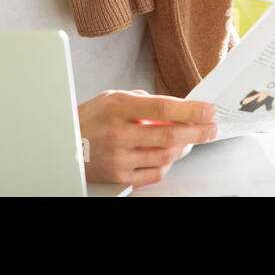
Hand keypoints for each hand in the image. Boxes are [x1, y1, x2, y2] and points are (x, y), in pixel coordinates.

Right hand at [77, 89, 218, 187]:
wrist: (62, 144)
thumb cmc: (90, 118)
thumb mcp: (113, 98)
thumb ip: (144, 101)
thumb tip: (176, 108)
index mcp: (118, 107)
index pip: (163, 108)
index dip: (190, 110)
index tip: (208, 110)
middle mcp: (118, 132)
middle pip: (169, 134)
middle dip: (197, 131)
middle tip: (211, 128)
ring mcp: (119, 157)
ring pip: (166, 155)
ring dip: (184, 147)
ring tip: (190, 139)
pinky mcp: (119, 176)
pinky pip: (155, 173)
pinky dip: (168, 163)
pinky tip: (171, 153)